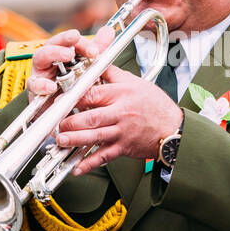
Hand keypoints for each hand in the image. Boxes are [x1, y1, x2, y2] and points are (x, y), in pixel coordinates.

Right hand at [25, 26, 111, 98]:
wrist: (63, 114)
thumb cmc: (72, 88)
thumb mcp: (88, 68)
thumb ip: (97, 49)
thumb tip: (109, 30)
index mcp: (61, 54)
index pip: (68, 41)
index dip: (81, 42)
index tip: (95, 50)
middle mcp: (49, 61)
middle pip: (52, 43)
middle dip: (64, 41)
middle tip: (77, 42)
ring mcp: (40, 73)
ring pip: (40, 57)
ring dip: (53, 53)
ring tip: (67, 55)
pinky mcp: (35, 91)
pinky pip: (34, 84)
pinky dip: (42, 84)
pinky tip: (52, 86)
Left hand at [53, 56, 183, 176]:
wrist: (173, 127)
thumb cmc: (155, 105)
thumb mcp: (136, 82)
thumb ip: (113, 74)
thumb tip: (95, 63)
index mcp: (122, 94)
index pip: (93, 94)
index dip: (73, 97)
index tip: (60, 99)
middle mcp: (121, 113)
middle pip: (91, 117)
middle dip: (70, 122)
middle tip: (56, 124)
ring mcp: (122, 132)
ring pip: (94, 137)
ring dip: (75, 140)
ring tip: (60, 141)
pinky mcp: (124, 147)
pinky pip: (104, 156)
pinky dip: (90, 163)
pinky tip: (77, 167)